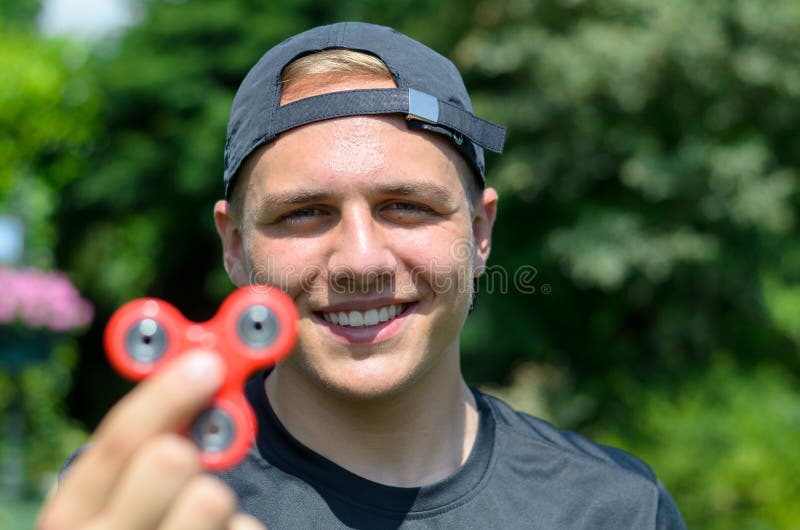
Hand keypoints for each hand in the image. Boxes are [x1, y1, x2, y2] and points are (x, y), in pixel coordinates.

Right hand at [36, 351, 266, 529]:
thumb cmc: (134, 523)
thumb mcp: (112, 491)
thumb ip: (144, 436)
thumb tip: (201, 366)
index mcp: (69, 513)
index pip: (119, 440)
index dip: (168, 393)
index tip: (209, 364)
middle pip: (170, 460)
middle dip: (192, 450)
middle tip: (193, 459)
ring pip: (212, 496)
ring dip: (219, 496)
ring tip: (199, 517)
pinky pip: (245, 528)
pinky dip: (239, 528)